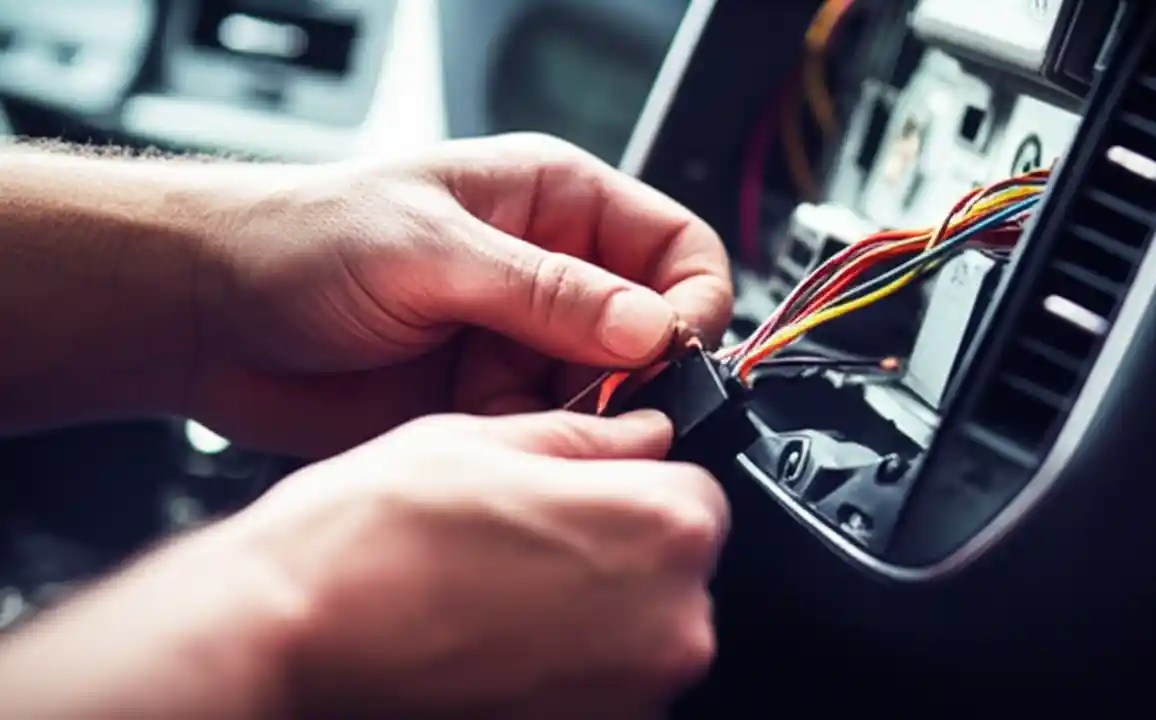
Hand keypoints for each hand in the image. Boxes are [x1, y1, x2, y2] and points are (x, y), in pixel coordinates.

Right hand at [0, 411, 727, 717]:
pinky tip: (494, 635)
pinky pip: (602, 683)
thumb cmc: (371, 538)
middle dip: (619, 546)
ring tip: (499, 585)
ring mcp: (633, 697)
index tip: (593, 488)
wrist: (289, 636)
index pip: (699, 491)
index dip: (640, 482)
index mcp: (662, 528)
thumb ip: (589, 438)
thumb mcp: (486, 439)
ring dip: (592, 606)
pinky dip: (566, 662)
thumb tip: (642, 432)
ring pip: (641, 629)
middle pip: (676, 567)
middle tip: (531, 536)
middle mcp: (671, 624)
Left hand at [192, 134, 732, 455]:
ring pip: (606, 392)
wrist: (208, 315)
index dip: (688, 301)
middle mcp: (547, 271)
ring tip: (518, 410)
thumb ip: (546, 291)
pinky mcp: (487, 399)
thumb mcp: (431, 250)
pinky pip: (549, 433)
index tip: (665, 351)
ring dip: (579, 414)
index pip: (675, 248)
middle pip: (650, 329)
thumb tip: (650, 327)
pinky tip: (485, 429)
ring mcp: (518, 339)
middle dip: (634, 371)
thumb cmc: (299, 239)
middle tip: (597, 399)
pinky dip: (535, 443)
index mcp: (553, 201)